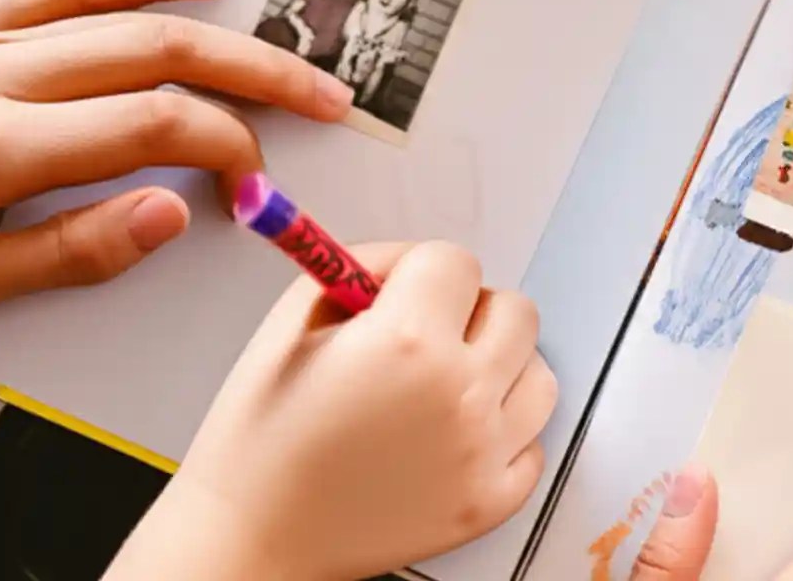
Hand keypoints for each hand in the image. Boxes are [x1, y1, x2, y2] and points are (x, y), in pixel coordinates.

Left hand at [0, 0, 355, 304]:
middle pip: (165, 56)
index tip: (258, 189)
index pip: (157, 126)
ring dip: (223, 30)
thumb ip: (67, 250)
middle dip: (262, 77)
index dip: (230, 149)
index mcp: (0, 145)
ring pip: (132, 14)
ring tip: (288, 53)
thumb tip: (167, 216)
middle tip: (323, 99)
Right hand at [104, 242, 558, 579]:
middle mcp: (458, 393)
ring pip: (538, 373)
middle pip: (516, 312)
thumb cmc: (261, 435)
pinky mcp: (493, 500)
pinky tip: (454, 436)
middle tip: (430, 336)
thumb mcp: (292, 322)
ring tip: (447, 387)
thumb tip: (413, 260)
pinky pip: (533, 442)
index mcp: (406, 340)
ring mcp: (484, 452)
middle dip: (472, 312)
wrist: (254, 534)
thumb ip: (363, 268)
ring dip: (500, 369)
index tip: (403, 295)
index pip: (459, 262)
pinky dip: (502, 435)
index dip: (424, 273)